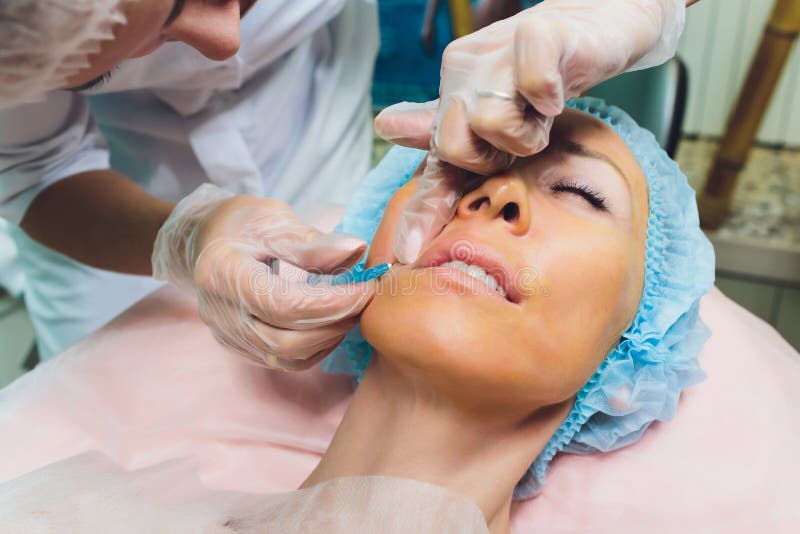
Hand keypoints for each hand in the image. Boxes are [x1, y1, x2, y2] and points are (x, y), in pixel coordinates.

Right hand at [152, 184, 371, 369]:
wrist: (202, 241)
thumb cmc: (239, 224)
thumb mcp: (272, 219)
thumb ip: (310, 241)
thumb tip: (355, 250)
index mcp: (222, 274)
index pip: (284, 304)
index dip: (331, 302)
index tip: (366, 288)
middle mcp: (220, 313)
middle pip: (286, 341)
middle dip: (335, 324)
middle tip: (365, 300)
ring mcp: (227, 335)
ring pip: (287, 357)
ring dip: (329, 338)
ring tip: (352, 310)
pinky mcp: (239, 346)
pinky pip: (283, 361)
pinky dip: (315, 348)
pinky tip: (332, 323)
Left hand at [376, 0, 684, 262]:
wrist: (595, 22)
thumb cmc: (542, 73)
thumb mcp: (496, 113)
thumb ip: (447, 129)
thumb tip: (385, 127)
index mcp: (452, 95)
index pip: (435, 160)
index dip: (424, 209)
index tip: (409, 252)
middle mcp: (466, 72)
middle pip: (453, 145)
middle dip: (491, 158)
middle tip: (517, 140)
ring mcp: (500, 52)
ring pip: (490, 120)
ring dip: (525, 133)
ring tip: (541, 115)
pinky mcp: (544, 32)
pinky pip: (531, 76)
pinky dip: (545, 93)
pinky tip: (554, 96)